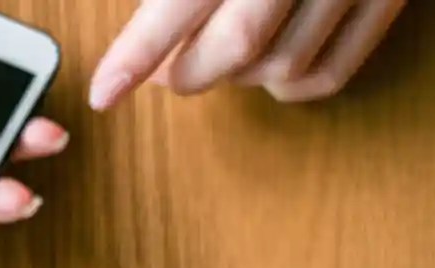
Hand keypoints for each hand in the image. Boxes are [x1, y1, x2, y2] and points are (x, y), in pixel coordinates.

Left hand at [89, 0, 404, 108]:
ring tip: (210, 56)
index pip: (183, 3)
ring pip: (281, 69)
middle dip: (186, 72)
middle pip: (235, 48)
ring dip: (234, 77)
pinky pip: (329, 75)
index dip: (137, 53)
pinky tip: (261, 68)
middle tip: (159, 71)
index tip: (105, 92)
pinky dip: (285, 86)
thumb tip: (146, 9)